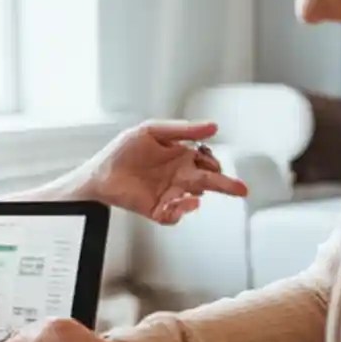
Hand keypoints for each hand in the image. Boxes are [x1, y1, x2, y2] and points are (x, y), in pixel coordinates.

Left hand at [80, 120, 248, 224]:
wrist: (99, 172)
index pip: (208, 161)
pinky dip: (178, 211)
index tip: (212, 160)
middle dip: (227, 185)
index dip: (213, 162)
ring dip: (196, 197)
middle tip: (241, 189)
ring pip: (193, 199)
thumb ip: (183, 130)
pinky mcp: (157, 209)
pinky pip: (174, 215)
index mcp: (182, 156)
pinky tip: (178, 202)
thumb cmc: (123, 150)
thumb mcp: (152, 131)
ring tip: (195, 194)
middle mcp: (179, 176)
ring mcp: (170, 194)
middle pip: (209, 182)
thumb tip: (214, 127)